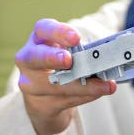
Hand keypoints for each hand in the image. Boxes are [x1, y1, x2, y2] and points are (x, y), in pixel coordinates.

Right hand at [15, 18, 116, 134]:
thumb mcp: (68, 53)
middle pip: (34, 57)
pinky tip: (99, 92)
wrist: (44, 98)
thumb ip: (81, 53)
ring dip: (82, 86)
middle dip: (52, 58)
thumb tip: (105, 56)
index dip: (59, 32)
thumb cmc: (60, 67)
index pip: (43, 29)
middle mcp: (27, 60)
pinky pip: (63, 100)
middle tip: (69, 60)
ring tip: (105, 85)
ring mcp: (30, 84)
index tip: (76, 38)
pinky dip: (85, 96)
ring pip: (54, 85)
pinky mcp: (38, 104)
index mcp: (38, 40)